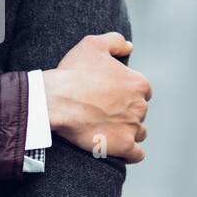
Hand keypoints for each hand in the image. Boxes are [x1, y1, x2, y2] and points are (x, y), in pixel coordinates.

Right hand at [42, 31, 150, 161]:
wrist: (55, 101)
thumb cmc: (72, 72)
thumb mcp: (92, 44)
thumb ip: (115, 41)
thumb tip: (130, 47)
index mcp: (138, 82)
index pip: (142, 91)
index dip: (126, 93)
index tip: (110, 96)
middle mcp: (140, 106)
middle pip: (139, 111)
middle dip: (126, 112)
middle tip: (103, 112)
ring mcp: (132, 127)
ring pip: (139, 132)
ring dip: (128, 131)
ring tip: (108, 130)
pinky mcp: (123, 146)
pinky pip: (136, 154)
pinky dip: (130, 153)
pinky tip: (118, 149)